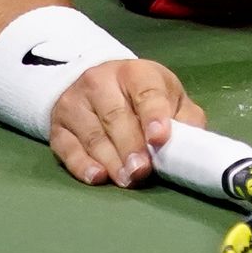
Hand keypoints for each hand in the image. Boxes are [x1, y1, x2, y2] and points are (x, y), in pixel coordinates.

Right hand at [49, 59, 206, 187]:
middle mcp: (100, 82)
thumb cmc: (142, 95)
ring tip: (126, 179)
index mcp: (135, 73)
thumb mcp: (168, 96)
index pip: (146, 92)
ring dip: (110, 160)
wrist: (98, 83)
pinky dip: (81, 164)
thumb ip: (185, 118)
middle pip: (116, 116)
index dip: (153, 115)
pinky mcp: (58, 126)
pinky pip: (67, 148)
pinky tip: (97, 176)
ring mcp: (76, 103)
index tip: (160, 138)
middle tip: (142, 170)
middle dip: (130, 146)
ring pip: (92, 134)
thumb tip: (193, 145)